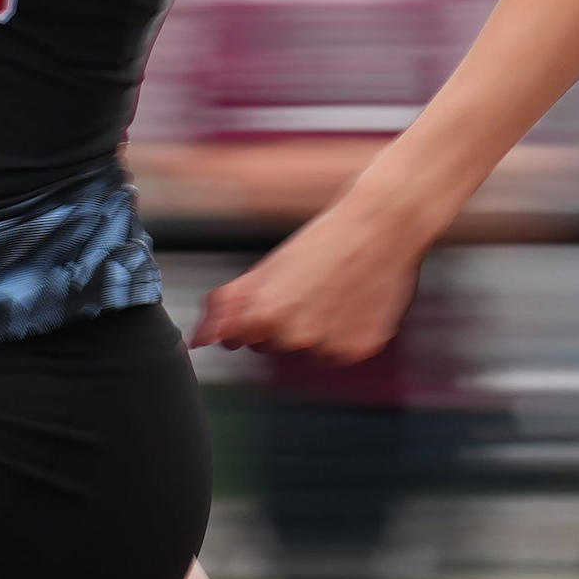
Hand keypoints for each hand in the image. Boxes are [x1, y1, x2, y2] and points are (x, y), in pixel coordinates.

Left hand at [193, 201, 426, 362]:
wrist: (382, 226)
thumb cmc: (323, 242)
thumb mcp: (265, 269)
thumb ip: (225, 307)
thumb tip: (197, 341)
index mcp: (265, 316)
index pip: (235, 339)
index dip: (250, 316)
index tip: (268, 298)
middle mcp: (296, 338)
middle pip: (270, 347)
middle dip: (280, 323)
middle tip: (305, 288)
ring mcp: (329, 347)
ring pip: (306, 352)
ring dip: (314, 330)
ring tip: (332, 293)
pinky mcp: (360, 349)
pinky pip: (339, 353)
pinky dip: (344, 333)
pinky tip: (352, 304)